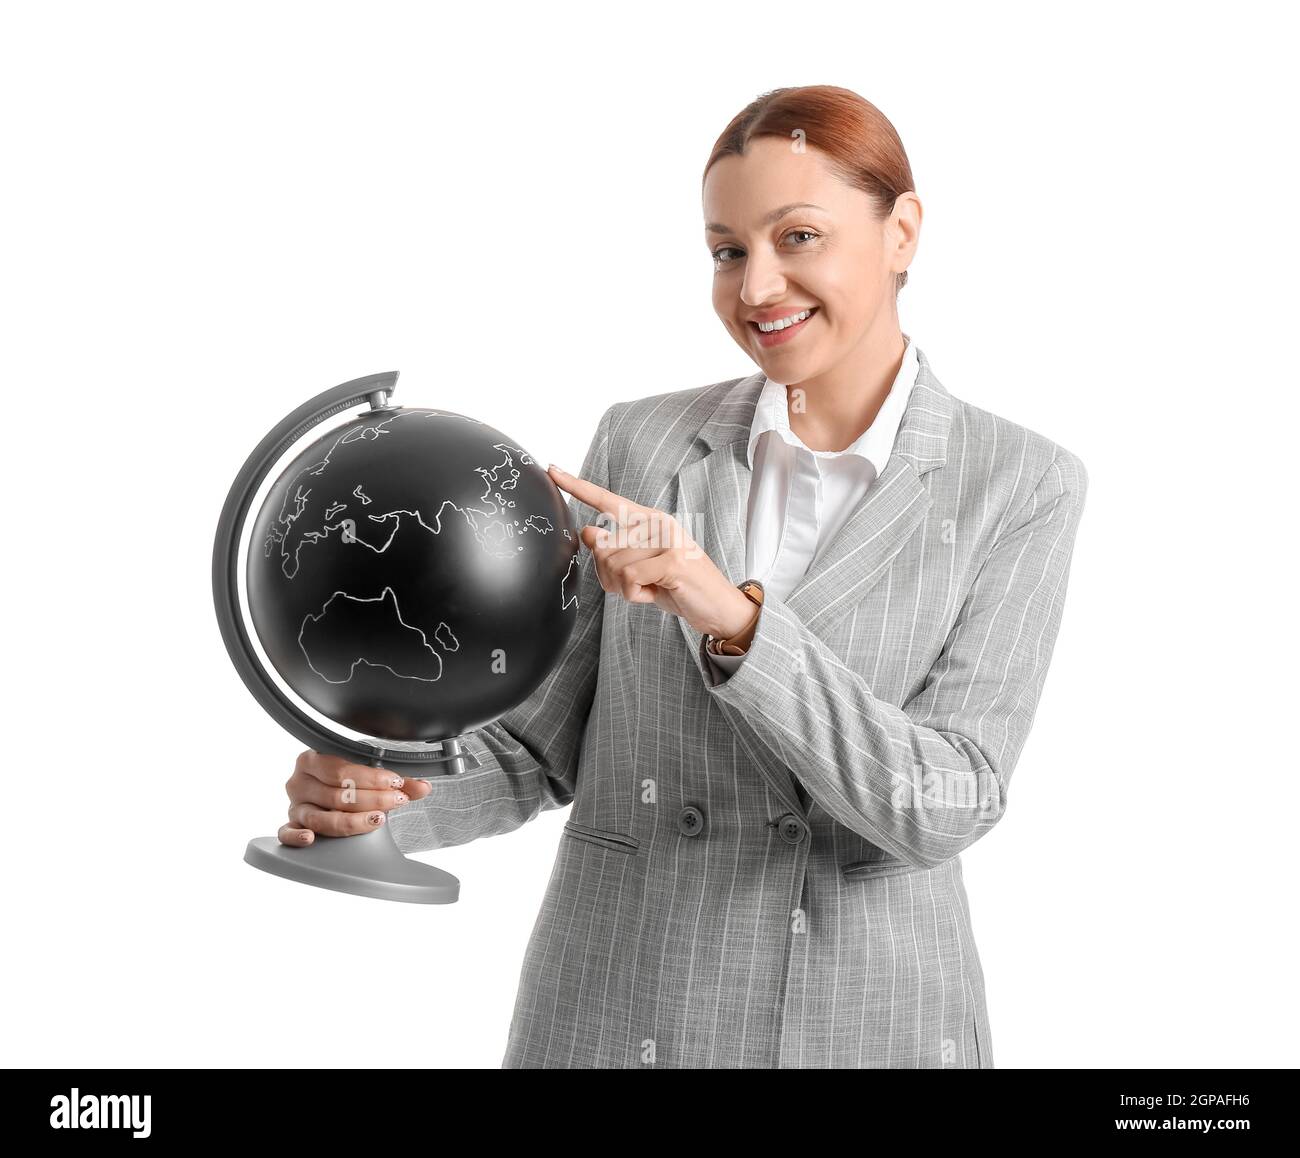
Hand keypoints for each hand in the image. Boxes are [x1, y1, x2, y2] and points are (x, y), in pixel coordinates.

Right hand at [278, 750, 433, 844]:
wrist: (335, 789)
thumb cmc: (349, 777)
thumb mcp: (371, 773)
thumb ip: (398, 781)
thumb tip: (423, 787)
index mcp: (312, 759)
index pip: (341, 770)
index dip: (371, 778)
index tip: (396, 782)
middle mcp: (299, 782)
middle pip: (335, 795)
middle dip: (372, 799)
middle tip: (397, 800)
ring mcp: (294, 805)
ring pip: (320, 818)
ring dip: (352, 821)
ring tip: (378, 819)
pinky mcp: (290, 826)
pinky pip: (286, 833)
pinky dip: (296, 837)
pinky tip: (311, 839)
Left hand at [547, 464, 758, 639]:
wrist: (718, 608)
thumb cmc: (678, 586)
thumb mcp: (642, 566)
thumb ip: (617, 549)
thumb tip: (588, 531)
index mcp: (649, 520)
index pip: (606, 499)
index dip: (577, 487)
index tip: (552, 470)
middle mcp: (657, 523)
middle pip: (602, 548)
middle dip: (609, 577)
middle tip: (636, 586)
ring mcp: (667, 540)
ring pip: (613, 566)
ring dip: (625, 589)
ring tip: (650, 589)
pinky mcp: (672, 560)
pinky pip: (629, 580)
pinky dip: (636, 596)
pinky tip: (656, 594)